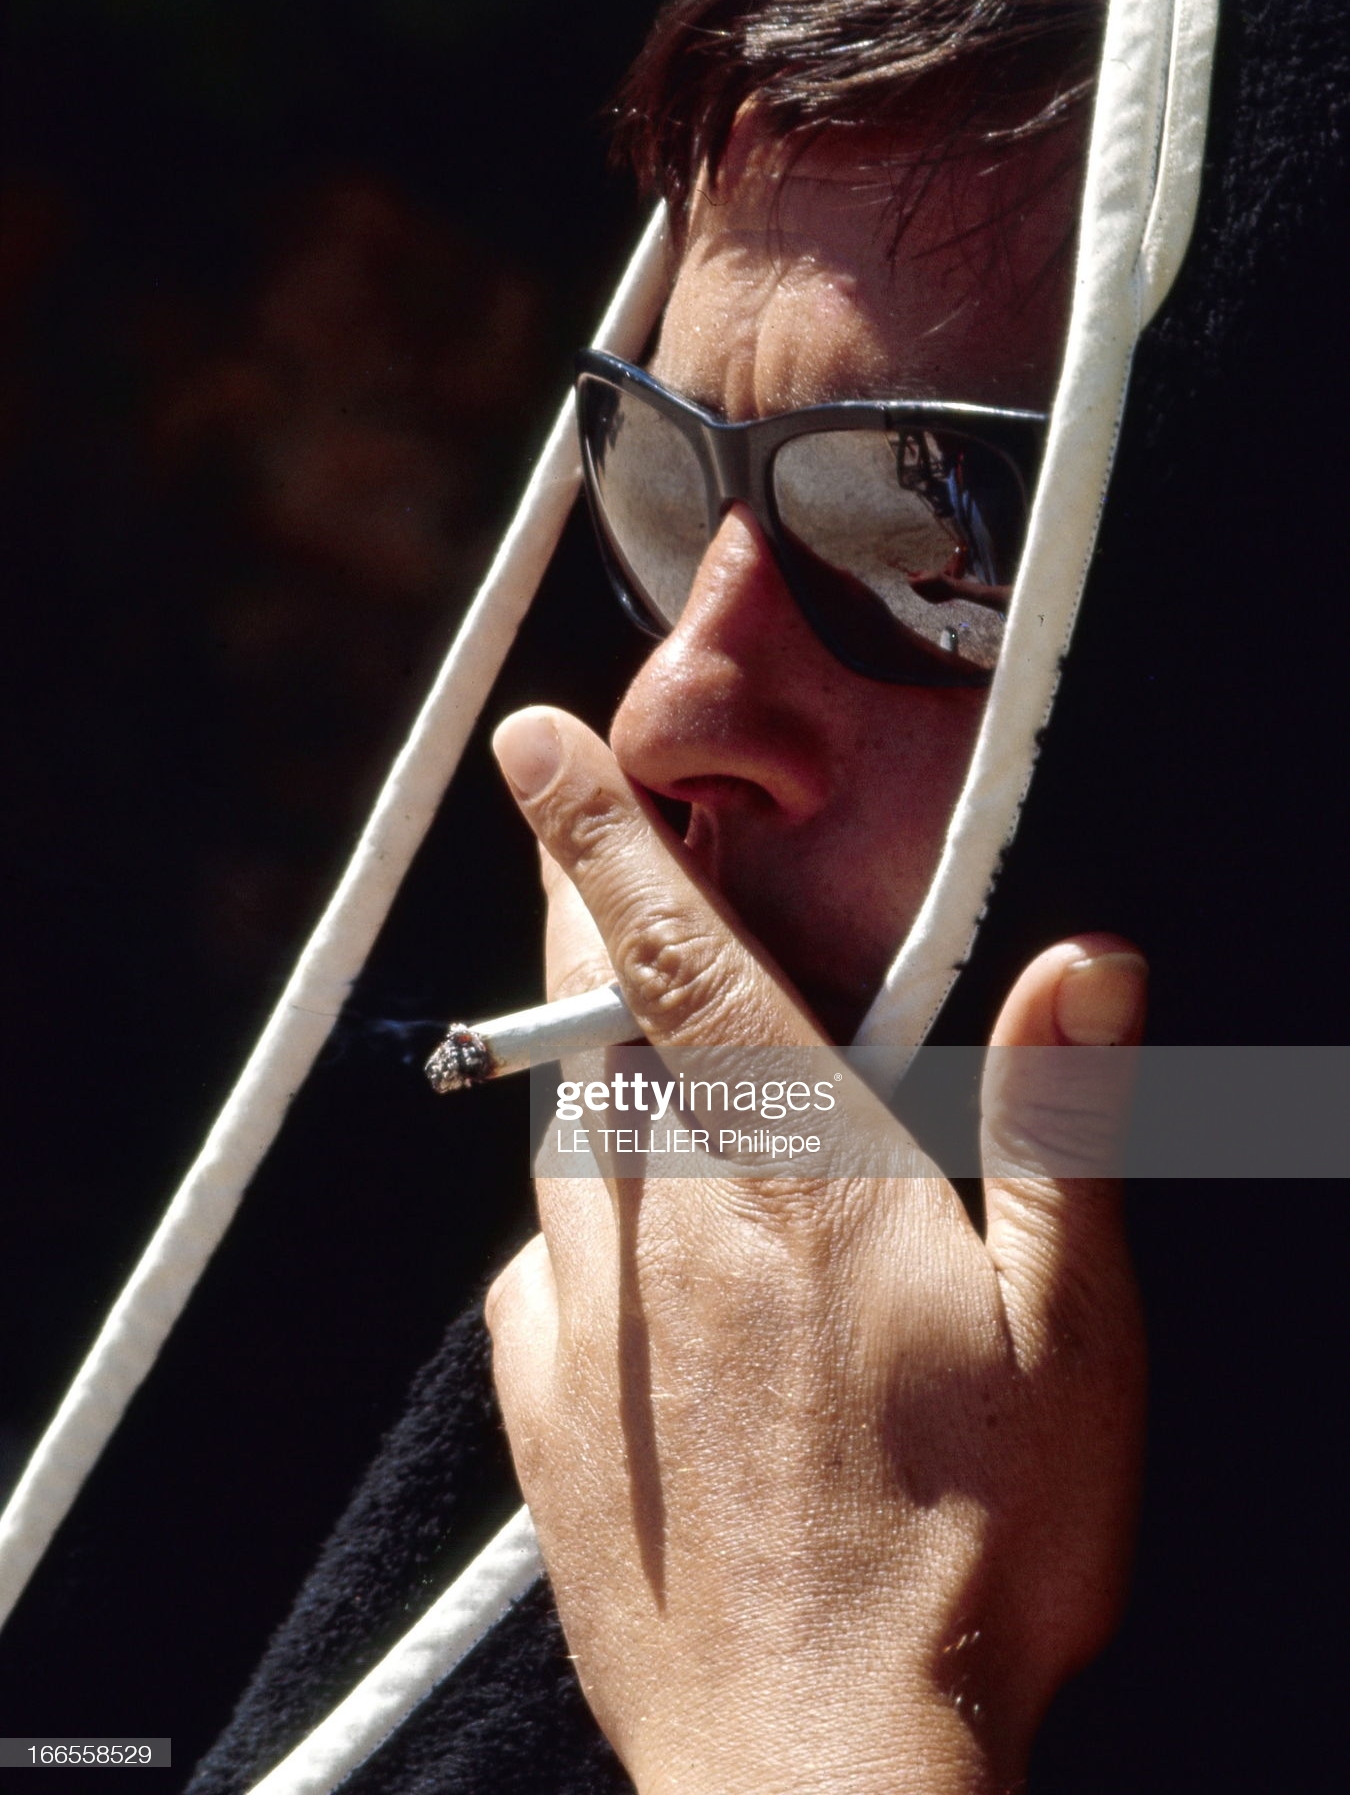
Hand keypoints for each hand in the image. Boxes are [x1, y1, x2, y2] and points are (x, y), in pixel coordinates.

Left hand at [486, 705, 1146, 1794]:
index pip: (671, 955)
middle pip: (590, 1020)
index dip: (602, 831)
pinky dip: (582, 1226)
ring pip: (564, 1135)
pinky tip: (645, 1272)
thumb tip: (1092, 960)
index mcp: (794, 1177)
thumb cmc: (973, 1554)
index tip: (537, 738)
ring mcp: (584, 1318)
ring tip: (647, 1065)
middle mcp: (663, 1222)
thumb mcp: (1074, 1339)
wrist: (822, 1772)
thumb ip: (1069, 1131)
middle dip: (578, 912)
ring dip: (593, 1071)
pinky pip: (542, 1267)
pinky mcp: (543, 1408)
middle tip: (572, 843)